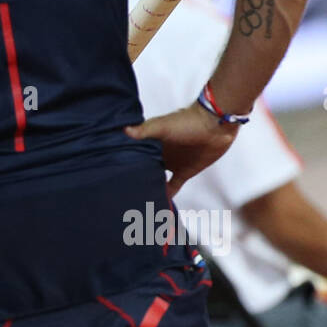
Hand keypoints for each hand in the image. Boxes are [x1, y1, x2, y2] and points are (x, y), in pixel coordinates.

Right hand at [124, 102, 238, 196]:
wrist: (215, 125)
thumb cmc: (187, 121)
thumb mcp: (162, 126)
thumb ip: (144, 130)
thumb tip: (123, 130)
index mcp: (150, 142)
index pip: (133, 156)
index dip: (124, 165)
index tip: (111, 176)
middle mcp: (159, 154)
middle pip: (144, 169)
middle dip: (135, 179)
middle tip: (121, 195)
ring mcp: (172, 163)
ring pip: (156, 179)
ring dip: (150, 188)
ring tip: (136, 202)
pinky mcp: (185, 172)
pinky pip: (173, 186)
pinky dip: (166, 195)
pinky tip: (159, 204)